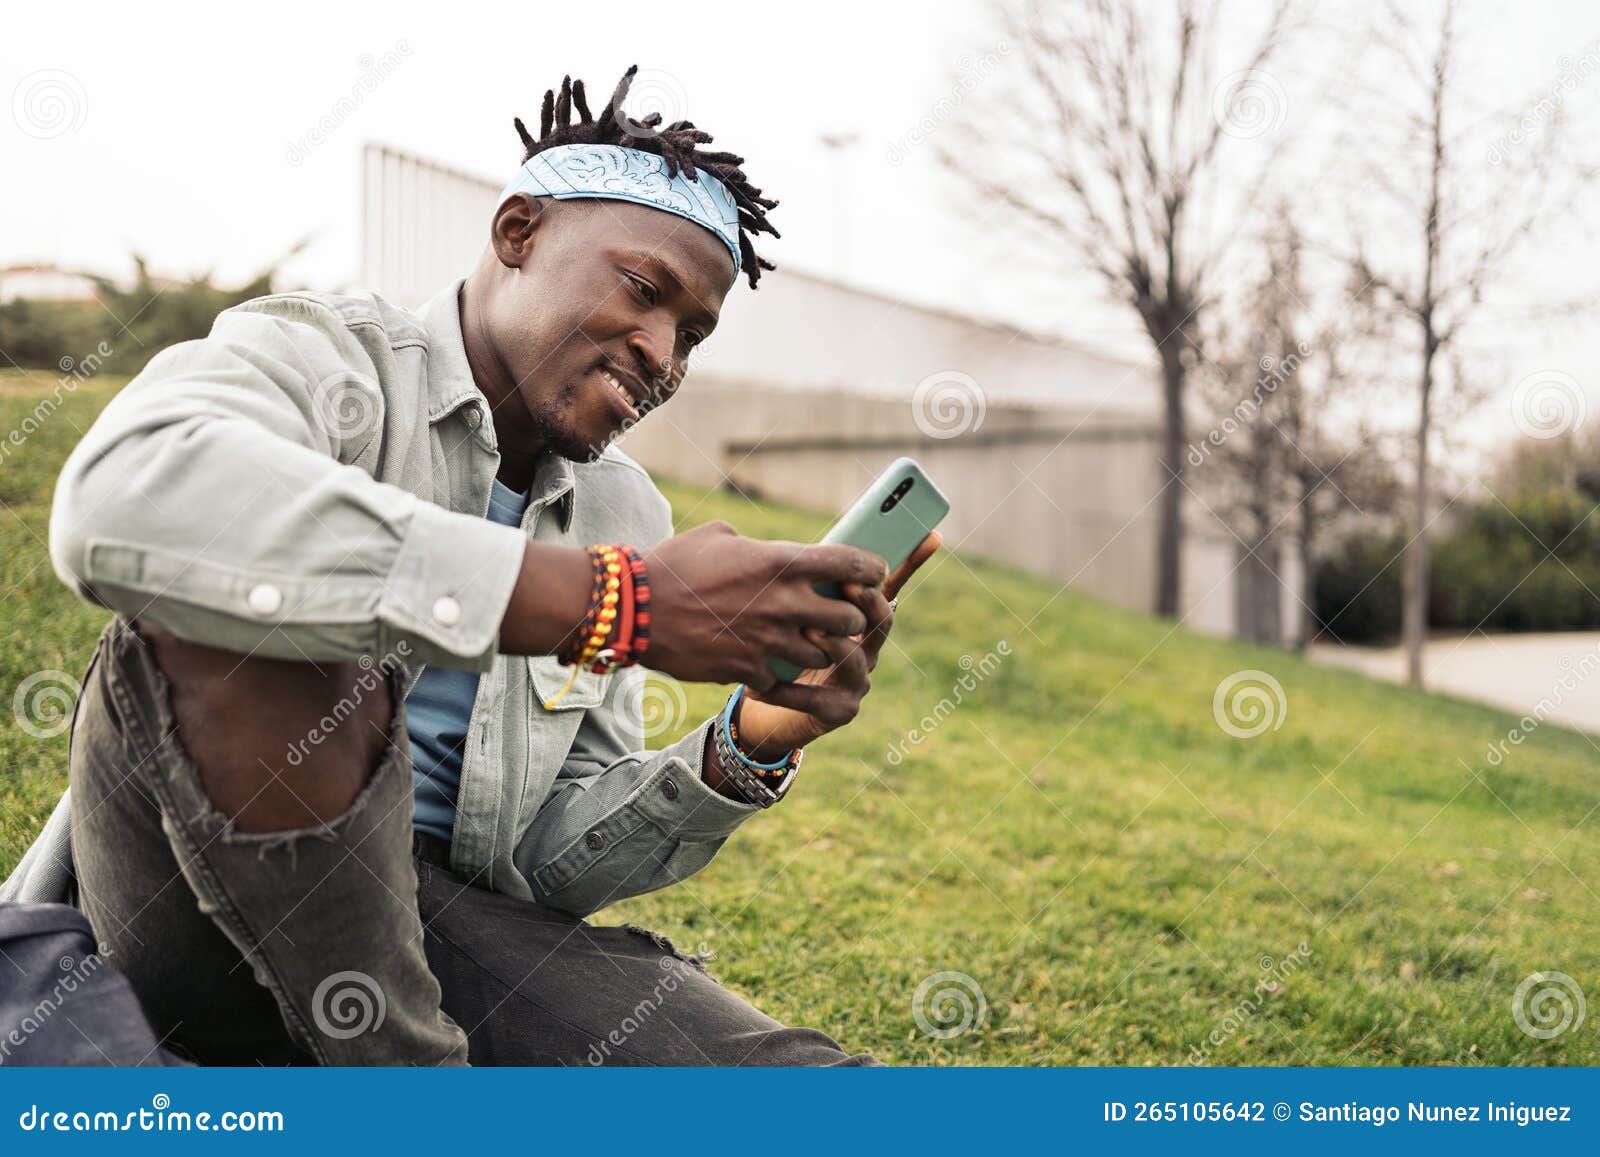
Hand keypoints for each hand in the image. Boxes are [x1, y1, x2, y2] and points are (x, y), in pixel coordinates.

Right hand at [640, 520, 889, 688]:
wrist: (633, 610)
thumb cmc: (673, 565)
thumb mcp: (720, 537)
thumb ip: (758, 547)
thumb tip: (775, 554)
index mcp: (781, 563)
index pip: (851, 564)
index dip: (872, 570)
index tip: (875, 574)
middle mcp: (783, 604)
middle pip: (849, 619)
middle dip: (852, 619)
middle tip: (844, 616)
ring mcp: (768, 642)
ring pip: (824, 655)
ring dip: (822, 649)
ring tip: (811, 642)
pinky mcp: (749, 671)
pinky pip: (785, 679)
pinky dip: (783, 673)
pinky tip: (773, 664)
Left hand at [733, 531, 941, 758]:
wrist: (767, 704)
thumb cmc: (780, 647)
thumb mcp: (791, 608)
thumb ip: (805, 580)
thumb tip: (800, 538)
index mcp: (861, 620)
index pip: (891, 586)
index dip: (912, 562)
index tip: (929, 536)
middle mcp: (867, 650)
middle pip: (882, 622)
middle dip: (870, 602)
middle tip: (851, 585)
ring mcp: (857, 682)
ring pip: (855, 660)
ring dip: (832, 643)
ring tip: (806, 629)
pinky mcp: (839, 711)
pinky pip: (818, 700)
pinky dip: (791, 690)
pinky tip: (764, 683)